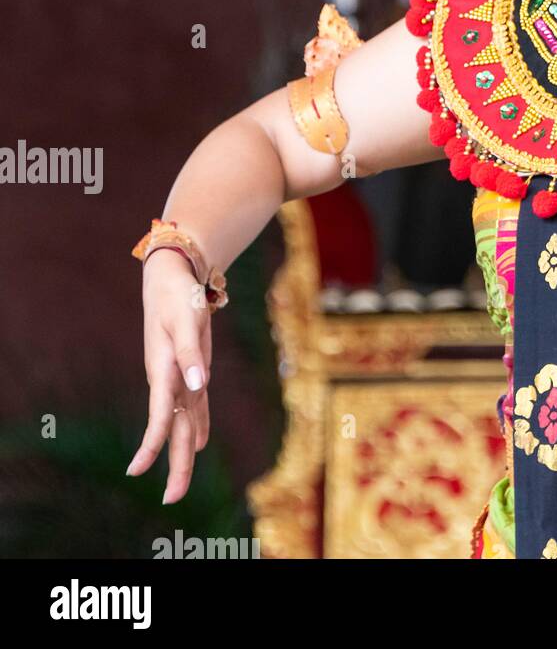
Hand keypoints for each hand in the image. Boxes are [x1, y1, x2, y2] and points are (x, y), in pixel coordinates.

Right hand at [127, 250, 212, 501]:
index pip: (160, 413)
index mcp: (164, 369)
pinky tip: (200, 443)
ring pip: (184, 420)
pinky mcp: (190, 368)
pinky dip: (197, 425)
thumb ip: (189, 353)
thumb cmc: (178, 296)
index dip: (151, 442)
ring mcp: (179, 375)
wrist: (172, 277)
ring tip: (179, 485)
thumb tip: (199, 385)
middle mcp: (170, 378)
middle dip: (175, 462)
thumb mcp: (186, 318)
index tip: (136, 470)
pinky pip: (194, 404)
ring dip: (184, 451)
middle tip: (172, 499)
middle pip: (175, 427)